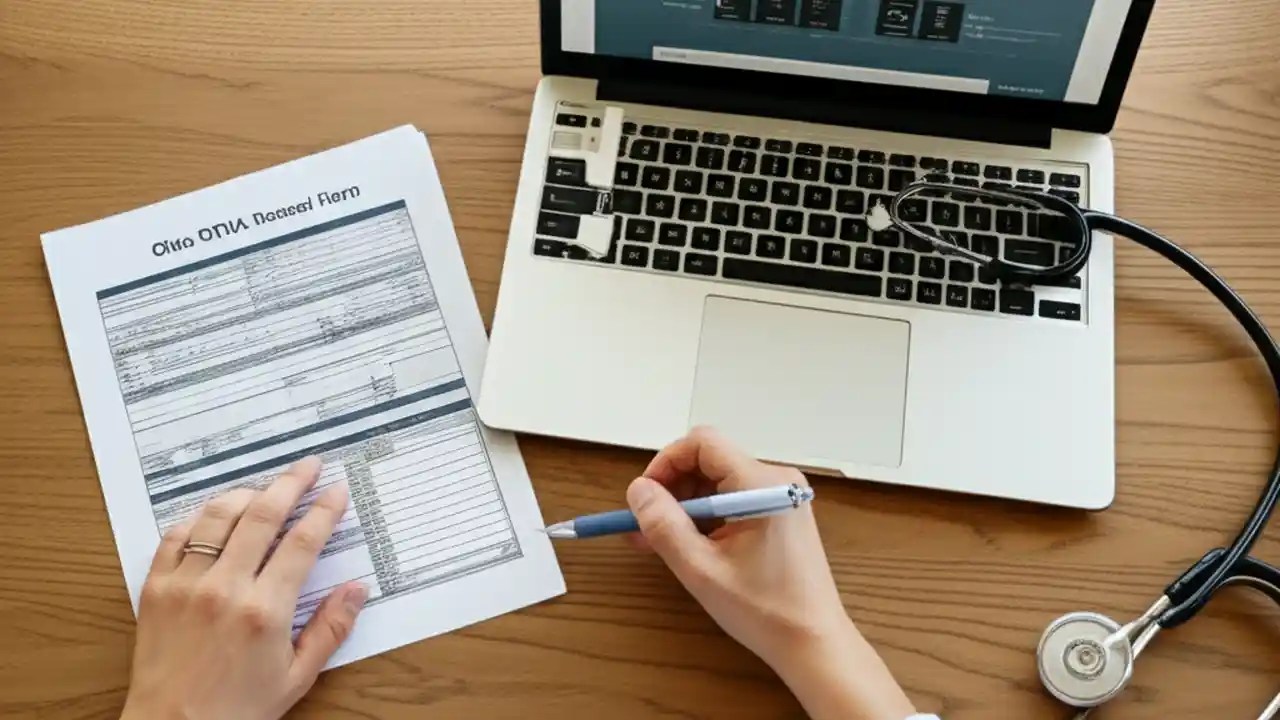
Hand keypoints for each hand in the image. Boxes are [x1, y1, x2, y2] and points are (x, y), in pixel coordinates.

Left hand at [121, 457, 367, 719]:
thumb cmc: (234, 709)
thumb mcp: (297, 677)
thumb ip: (330, 629)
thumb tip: (356, 590)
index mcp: (264, 611)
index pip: (302, 542)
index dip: (324, 510)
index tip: (336, 492)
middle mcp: (225, 589)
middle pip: (263, 514)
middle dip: (291, 482)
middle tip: (308, 465)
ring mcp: (186, 584)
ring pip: (219, 516)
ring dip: (247, 493)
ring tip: (265, 487)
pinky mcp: (156, 588)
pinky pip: (176, 535)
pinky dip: (198, 518)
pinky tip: (215, 515)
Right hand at [626, 428, 914, 719]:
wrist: (814, 643)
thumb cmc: (764, 611)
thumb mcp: (702, 569)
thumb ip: (664, 525)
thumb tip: (637, 490)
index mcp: (761, 484)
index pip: (702, 443)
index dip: (665, 462)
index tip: (644, 497)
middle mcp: (776, 479)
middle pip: (709, 460)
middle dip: (671, 488)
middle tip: (644, 526)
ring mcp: (782, 496)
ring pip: (718, 480)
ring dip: (686, 505)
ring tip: (661, 541)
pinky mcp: (781, 513)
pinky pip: (734, 498)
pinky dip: (707, 516)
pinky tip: (690, 545)